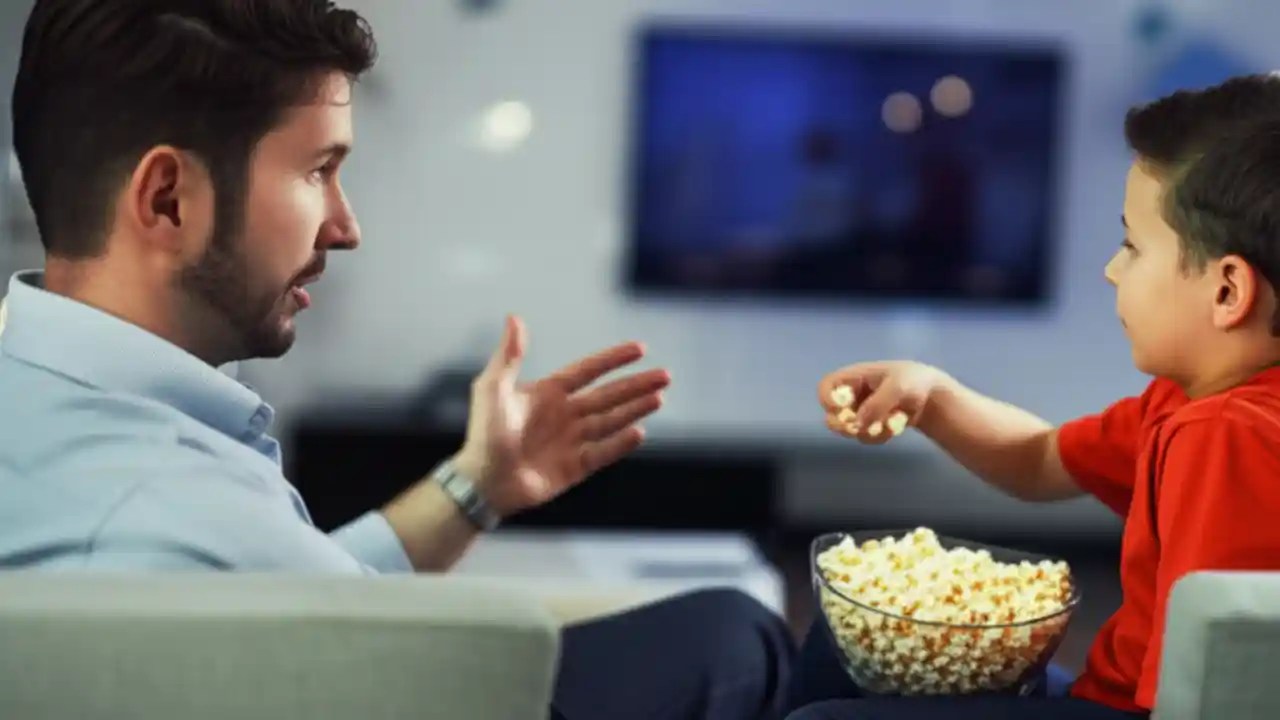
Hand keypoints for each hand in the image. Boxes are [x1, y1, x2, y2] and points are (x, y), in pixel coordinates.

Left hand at [454, 315, 670, 516]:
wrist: (482, 481)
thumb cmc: (483, 433)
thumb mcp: (492, 388)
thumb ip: (509, 355)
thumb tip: (514, 317)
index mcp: (548, 393)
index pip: (588, 371)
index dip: (613, 359)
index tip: (640, 348)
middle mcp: (564, 415)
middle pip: (608, 396)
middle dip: (636, 385)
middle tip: (666, 375)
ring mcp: (571, 442)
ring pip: (611, 421)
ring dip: (635, 409)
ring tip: (659, 398)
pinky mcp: (574, 468)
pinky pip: (603, 453)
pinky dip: (620, 444)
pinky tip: (639, 432)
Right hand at [817, 360, 948, 444]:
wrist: (931, 394)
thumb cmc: (913, 382)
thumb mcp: (898, 388)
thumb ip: (877, 404)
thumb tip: (858, 423)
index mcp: (854, 377)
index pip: (827, 386)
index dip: (826, 399)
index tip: (839, 409)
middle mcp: (852, 395)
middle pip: (831, 414)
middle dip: (841, 425)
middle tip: (855, 430)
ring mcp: (860, 411)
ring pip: (848, 429)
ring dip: (865, 432)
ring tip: (889, 426)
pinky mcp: (870, 425)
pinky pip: (865, 436)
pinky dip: (878, 436)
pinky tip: (894, 429)